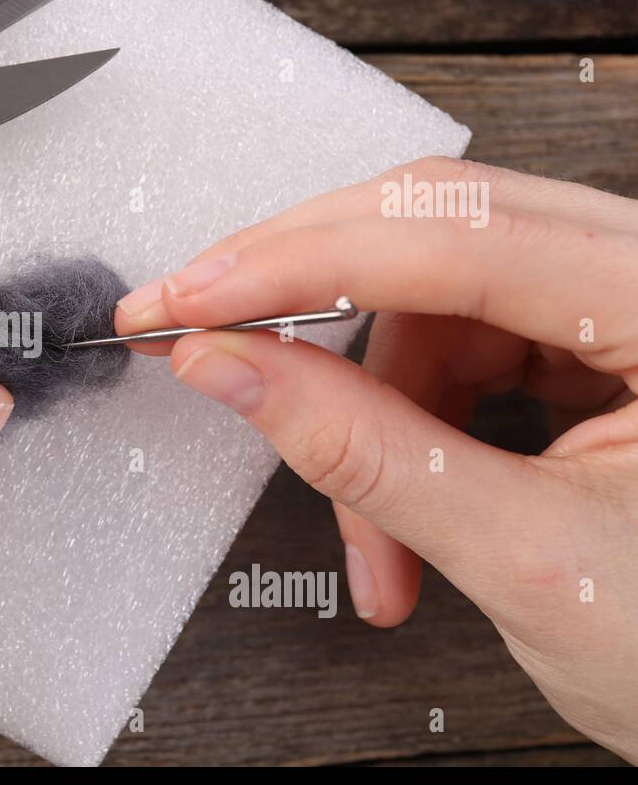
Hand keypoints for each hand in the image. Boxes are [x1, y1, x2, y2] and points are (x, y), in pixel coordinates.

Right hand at [116, 158, 637, 761]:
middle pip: (436, 226)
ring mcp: (625, 304)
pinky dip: (403, 421)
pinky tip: (402, 506)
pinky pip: (458, 339)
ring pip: (432, 297)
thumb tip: (231, 367)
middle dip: (303, 296)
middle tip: (199, 335)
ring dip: (364, 412)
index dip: (297, 265)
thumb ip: (363, 452)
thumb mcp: (524, 557)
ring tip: (370, 542)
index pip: (454, 237)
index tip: (191, 303)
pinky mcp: (594, 342)